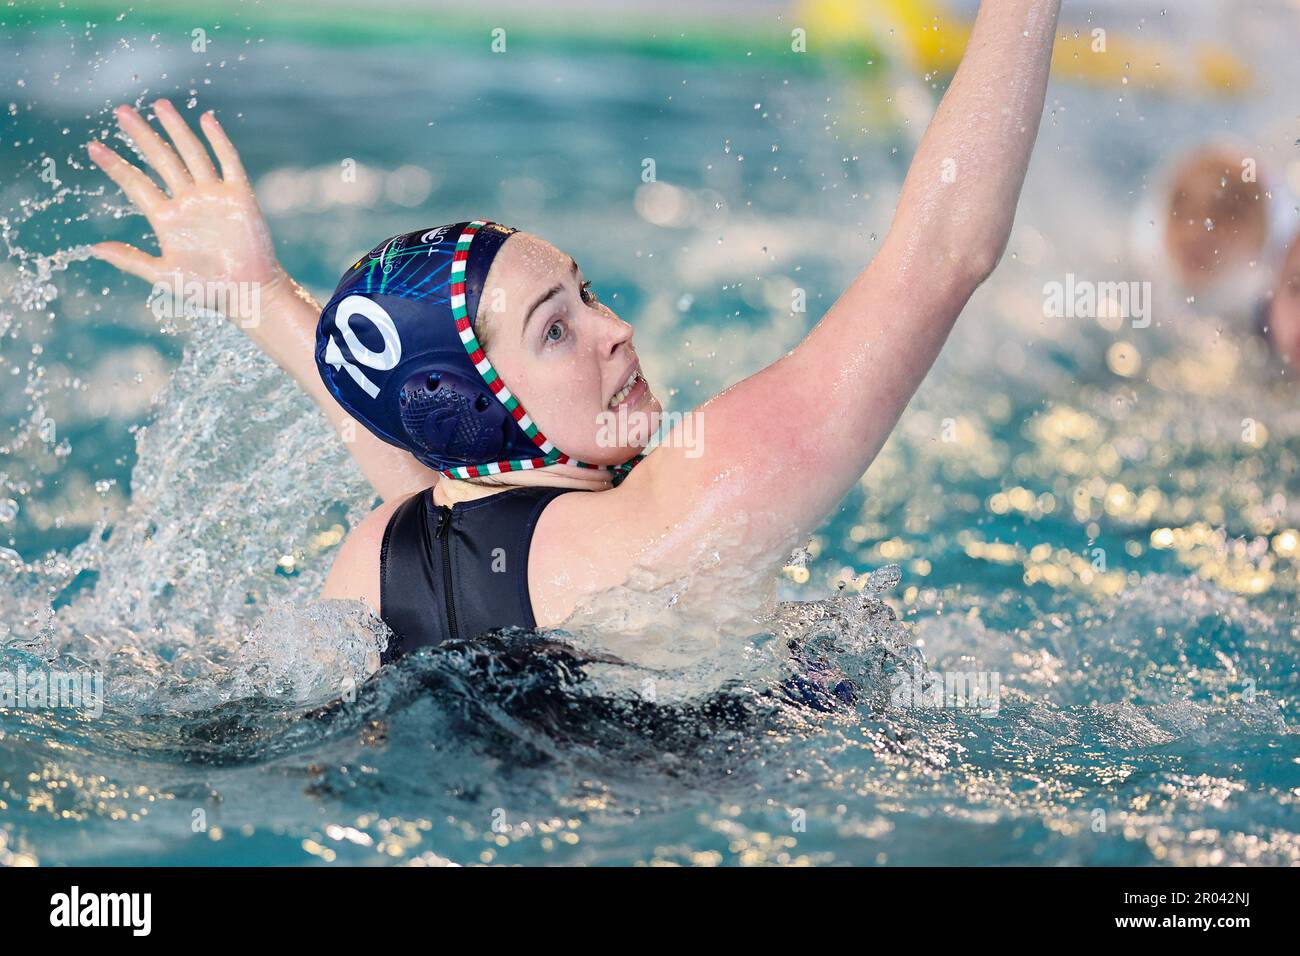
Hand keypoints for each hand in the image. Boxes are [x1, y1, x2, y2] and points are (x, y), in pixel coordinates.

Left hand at [87, 99, 286, 331]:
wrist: (249, 296)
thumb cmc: (208, 292)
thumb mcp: (164, 276)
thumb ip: (131, 260)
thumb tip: (93, 248)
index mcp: (167, 219)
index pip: (136, 184)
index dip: (115, 166)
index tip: (92, 147)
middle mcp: (188, 202)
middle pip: (161, 160)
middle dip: (142, 136)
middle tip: (122, 112)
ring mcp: (214, 197)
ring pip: (191, 155)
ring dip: (176, 130)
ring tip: (159, 105)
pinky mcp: (240, 197)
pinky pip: (229, 163)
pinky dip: (219, 142)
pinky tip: (207, 120)